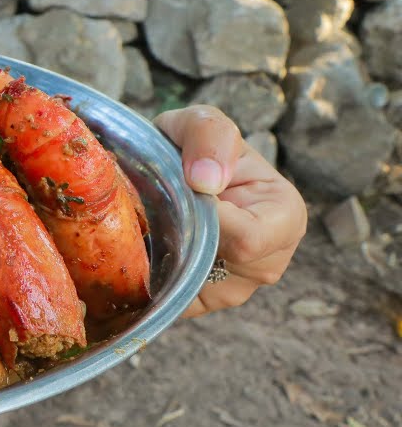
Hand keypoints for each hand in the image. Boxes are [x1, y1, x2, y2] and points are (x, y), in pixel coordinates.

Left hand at [153, 105, 307, 317]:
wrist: (174, 172)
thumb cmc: (197, 146)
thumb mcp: (202, 123)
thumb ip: (209, 135)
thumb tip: (205, 181)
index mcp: (285, 217)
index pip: (247, 240)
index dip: (207, 222)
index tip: (178, 196)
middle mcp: (268, 262)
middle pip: (218, 271)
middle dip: (179, 242)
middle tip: (155, 210)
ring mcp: (235, 289)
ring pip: (191, 291)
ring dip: (161, 261)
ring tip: (150, 225)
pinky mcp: (201, 304)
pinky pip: (172, 303)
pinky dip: (151, 280)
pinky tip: (141, 250)